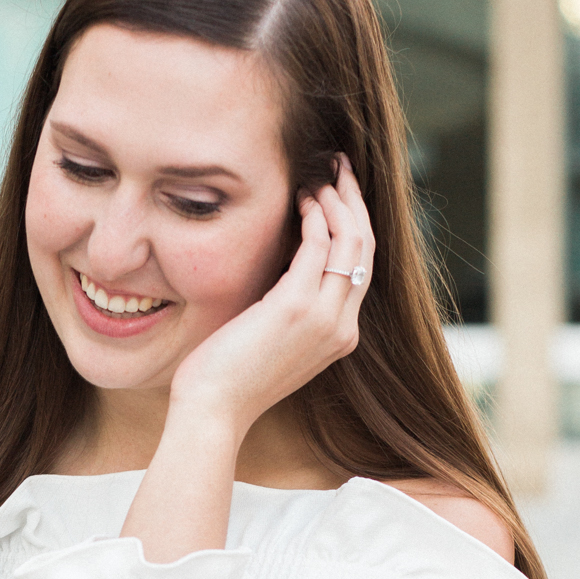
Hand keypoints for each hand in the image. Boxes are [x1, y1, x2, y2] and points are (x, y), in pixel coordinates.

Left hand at [168, 156, 373, 439]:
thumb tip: (285, 268)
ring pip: (351, 241)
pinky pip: (319, 246)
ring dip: (337, 200)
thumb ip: (290, 309)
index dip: (355, 224)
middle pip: (366, 248)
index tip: (340, 193)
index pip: (362, 268)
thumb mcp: (271, 340)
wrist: (214, 411)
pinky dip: (314, 216)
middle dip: (355, 202)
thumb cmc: (229, 378)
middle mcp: (342, 327)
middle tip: (340, 167)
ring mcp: (324, 318)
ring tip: (319, 174)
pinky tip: (300, 198)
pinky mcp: (296, 307)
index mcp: (340, 337)